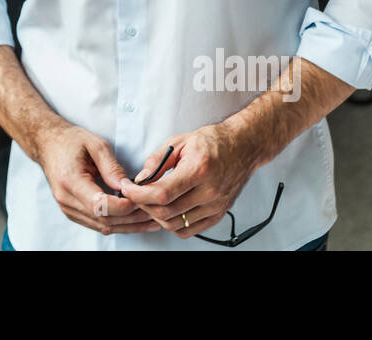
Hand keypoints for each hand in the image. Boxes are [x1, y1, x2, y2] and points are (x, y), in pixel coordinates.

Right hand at [34, 123, 160, 235]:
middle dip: (132, 218)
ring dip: (129, 225)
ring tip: (152, 220)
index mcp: (70, 181)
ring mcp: (68, 209)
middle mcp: (67, 200)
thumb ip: (112, 167)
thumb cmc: (70, 141)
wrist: (48, 144)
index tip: (143, 199)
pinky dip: (119, 224)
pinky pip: (99, 224)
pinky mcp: (73, 213)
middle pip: (104, 220)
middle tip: (154, 211)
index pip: (101, 205)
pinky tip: (135, 220)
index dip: (124, 206)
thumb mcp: (95, 145)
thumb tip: (129, 187)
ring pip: (103, 227)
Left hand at [116, 120, 262, 237]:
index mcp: (199, 169)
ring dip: (156, 216)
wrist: (243, 147)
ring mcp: (216, 206)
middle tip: (135, 195)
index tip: (128, 189)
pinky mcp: (218, 214)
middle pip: (167, 212)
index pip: (162, 193)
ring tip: (149, 202)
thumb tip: (140, 179)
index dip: (139, 195)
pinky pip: (189, 230)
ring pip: (176, 224)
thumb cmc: (212, 142)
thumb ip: (157, 161)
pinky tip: (167, 211)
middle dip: (143, 205)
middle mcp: (210, 191)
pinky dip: (173, 225)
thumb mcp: (180, 141)